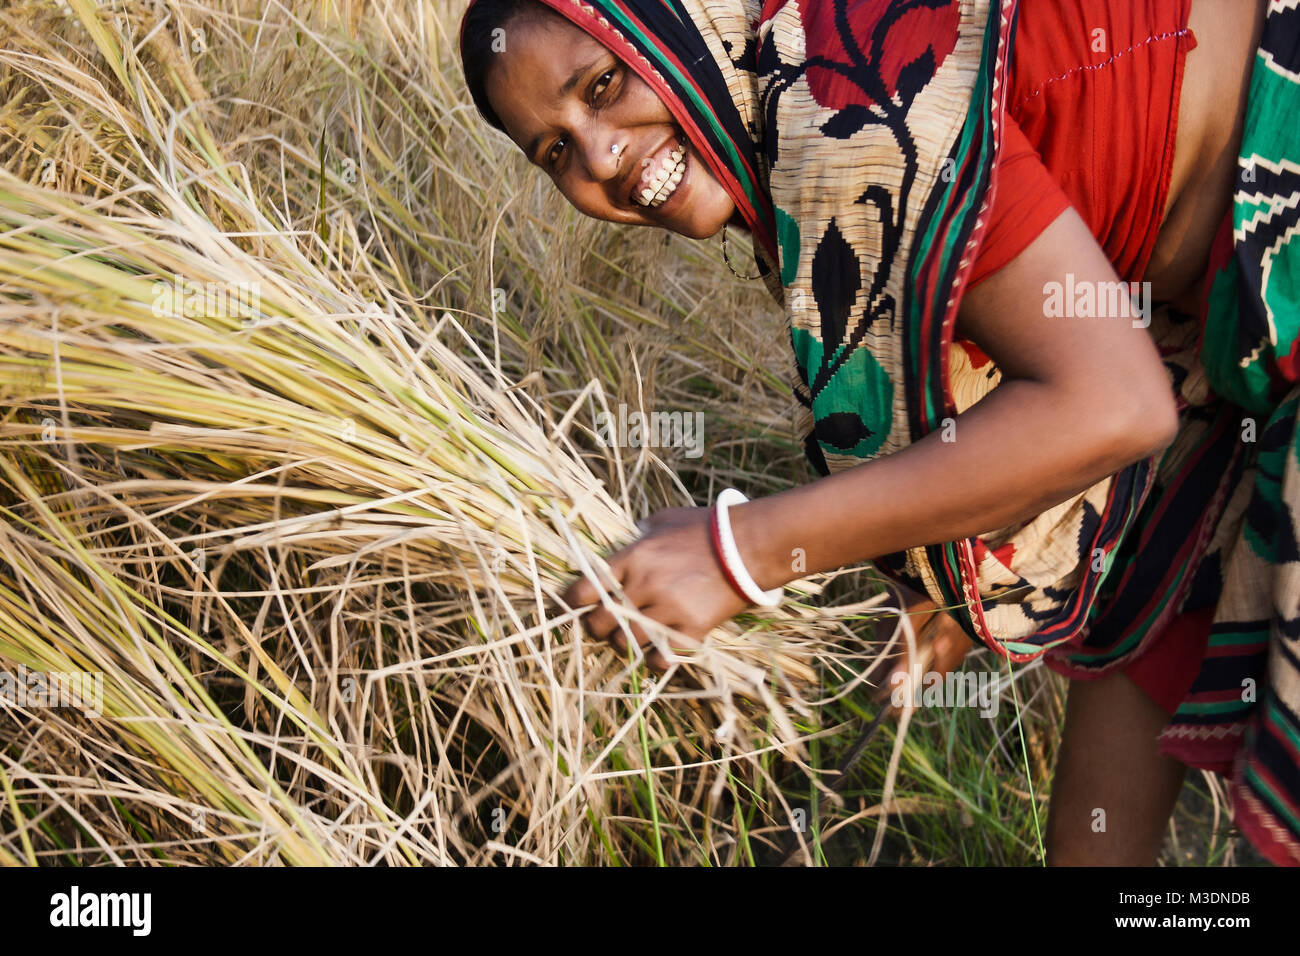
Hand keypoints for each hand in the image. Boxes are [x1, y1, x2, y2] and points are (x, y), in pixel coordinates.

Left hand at [560, 506, 750, 671]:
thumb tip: (631, 536)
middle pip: (601, 621)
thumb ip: (642, 532)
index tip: (572, 607)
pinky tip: (656, 654)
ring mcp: (668, 608)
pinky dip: (654, 658)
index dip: (572, 602)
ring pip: (627, 641)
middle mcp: (645, 585)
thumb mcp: (666, 520)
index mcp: (634, 557)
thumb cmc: (707, 528)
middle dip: (596, 627)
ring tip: (629, 639)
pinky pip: (661, 655)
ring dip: (623, 642)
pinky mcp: (691, 628)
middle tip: (603, 626)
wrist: (749, 546)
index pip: (585, 588)